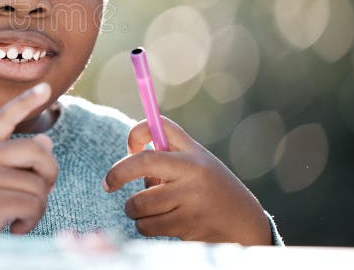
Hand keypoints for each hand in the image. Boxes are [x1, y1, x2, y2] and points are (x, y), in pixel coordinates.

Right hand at [0, 82, 58, 233]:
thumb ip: (15, 161)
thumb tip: (46, 141)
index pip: (5, 118)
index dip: (26, 101)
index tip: (46, 86)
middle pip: (36, 151)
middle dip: (50, 174)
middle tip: (42, 192)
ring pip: (38, 185)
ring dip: (37, 207)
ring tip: (17, 217)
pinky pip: (33, 205)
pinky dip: (31, 221)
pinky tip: (14, 228)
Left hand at [102, 117, 271, 244]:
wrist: (246, 225)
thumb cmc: (211, 192)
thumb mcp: (197, 167)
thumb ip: (168, 161)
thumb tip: (127, 159)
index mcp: (193, 152)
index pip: (160, 126)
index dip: (137, 133)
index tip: (129, 148)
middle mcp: (193, 170)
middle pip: (143, 162)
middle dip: (117, 173)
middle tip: (107, 184)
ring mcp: (191, 198)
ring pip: (139, 202)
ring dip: (134, 209)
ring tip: (148, 210)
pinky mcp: (188, 224)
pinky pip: (148, 225)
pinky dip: (145, 226)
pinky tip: (160, 223)